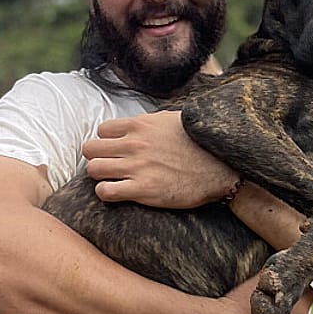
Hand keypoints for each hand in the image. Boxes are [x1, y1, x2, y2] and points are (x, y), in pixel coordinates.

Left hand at [83, 110, 239, 207]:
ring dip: (100, 176)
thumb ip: (150, 121)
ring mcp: (137, 167)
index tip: (116, 150)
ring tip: (113, 180)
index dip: (107, 142)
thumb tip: (138, 123)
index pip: (102, 130)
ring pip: (93, 169)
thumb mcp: (174, 120)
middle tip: (109, 166)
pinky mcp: (143, 189)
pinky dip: (106, 193)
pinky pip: (105, 191)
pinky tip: (118, 192)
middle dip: (97, 158)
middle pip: (90, 149)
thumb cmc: (200, 144)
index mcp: (141, 125)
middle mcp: (135, 144)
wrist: (222, 168)